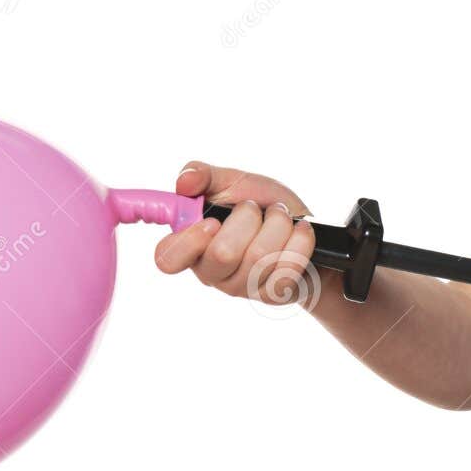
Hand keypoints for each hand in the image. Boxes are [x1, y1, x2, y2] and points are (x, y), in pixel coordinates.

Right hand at [153, 162, 317, 307]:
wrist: (303, 223)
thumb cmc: (262, 204)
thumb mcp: (232, 181)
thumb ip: (204, 175)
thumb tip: (184, 181)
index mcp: (192, 244)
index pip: (167, 259)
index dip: (188, 241)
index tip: (212, 221)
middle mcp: (212, 272)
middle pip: (223, 254)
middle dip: (249, 218)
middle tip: (257, 209)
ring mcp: (242, 287)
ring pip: (260, 258)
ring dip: (278, 224)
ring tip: (282, 216)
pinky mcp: (272, 295)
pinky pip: (287, 268)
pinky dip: (300, 239)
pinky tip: (300, 230)